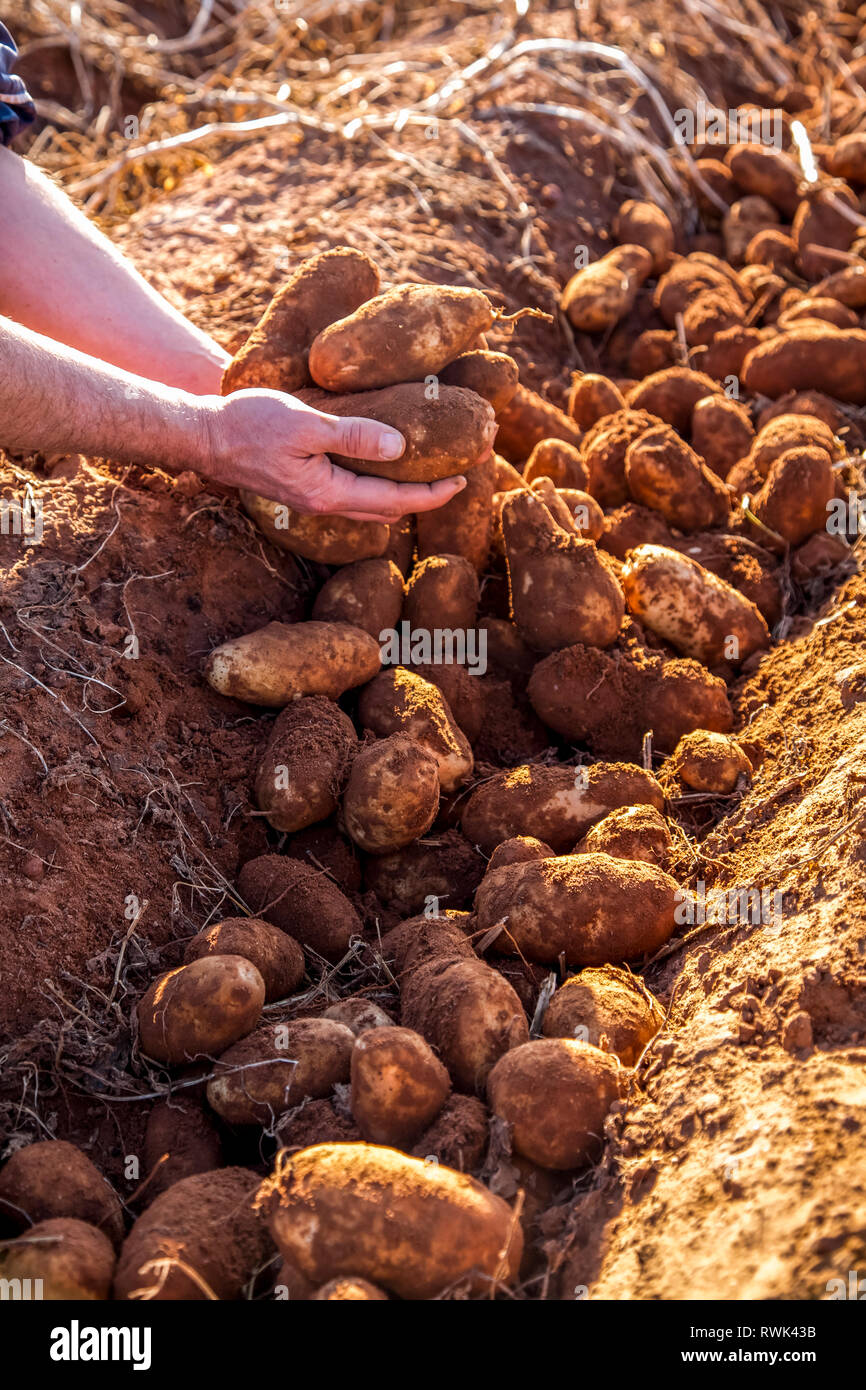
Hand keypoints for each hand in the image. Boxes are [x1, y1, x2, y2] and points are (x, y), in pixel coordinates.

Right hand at [206, 388, 484, 522]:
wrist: (203, 437)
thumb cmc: (248, 425)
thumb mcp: (304, 425)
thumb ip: (352, 436)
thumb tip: (400, 447)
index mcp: (329, 494)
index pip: (395, 500)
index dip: (433, 493)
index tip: (464, 480)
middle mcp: (324, 504)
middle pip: (389, 509)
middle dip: (426, 496)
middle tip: (460, 476)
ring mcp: (312, 498)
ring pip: (370, 505)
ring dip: (403, 494)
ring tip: (431, 475)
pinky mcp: (303, 487)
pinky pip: (352, 494)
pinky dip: (378, 486)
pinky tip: (385, 470)